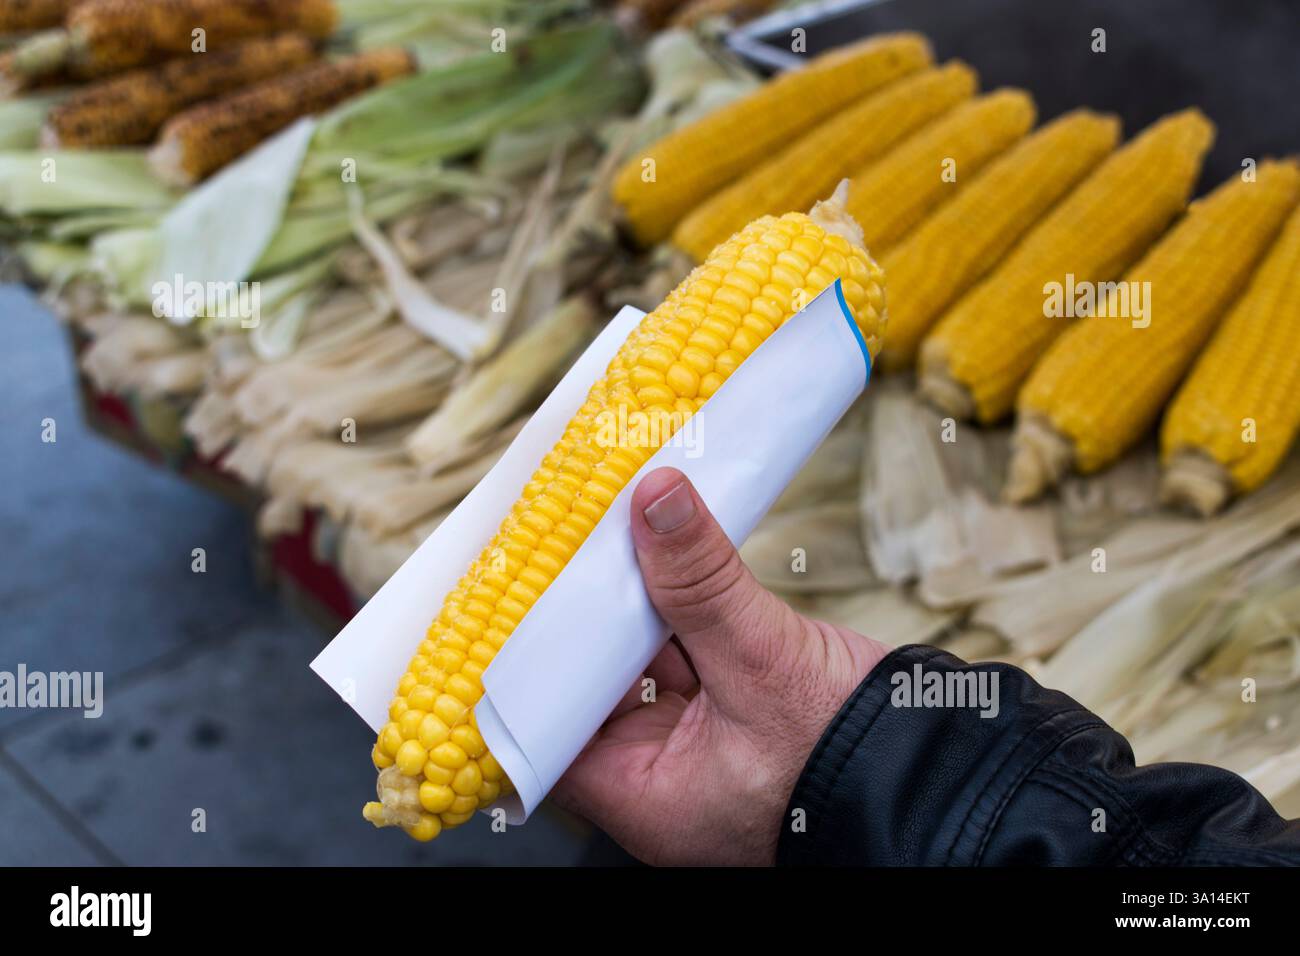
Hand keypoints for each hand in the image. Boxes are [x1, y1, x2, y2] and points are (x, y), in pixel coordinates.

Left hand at [552, 467, 889, 865]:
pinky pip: (681, 647)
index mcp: (644, 797)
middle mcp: (659, 774)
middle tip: (559, 540)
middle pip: (588, 683)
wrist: (944, 773)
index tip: (514, 591)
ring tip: (606, 529)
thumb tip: (654, 499)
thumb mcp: (764, 662)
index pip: (548, 727)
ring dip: (629, 598)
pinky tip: (662, 548)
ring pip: (636, 657)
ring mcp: (695, 739)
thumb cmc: (853, 757)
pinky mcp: (729, 704)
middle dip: (580, 613)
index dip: (528, 660)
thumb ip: (702, 583)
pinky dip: (673, 602)